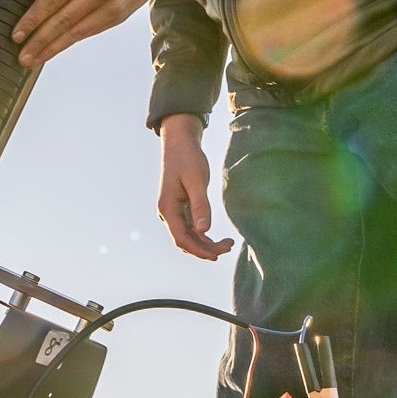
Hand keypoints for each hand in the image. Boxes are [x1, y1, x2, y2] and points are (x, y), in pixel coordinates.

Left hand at [11, 0, 154, 68]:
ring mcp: (111, 6)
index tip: (17, 34)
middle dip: (39, 42)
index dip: (32, 20)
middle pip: (62, 21)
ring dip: (52, 48)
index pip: (52, 0)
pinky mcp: (119, 17)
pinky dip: (70, 41)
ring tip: (34, 60)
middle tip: (22, 56)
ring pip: (76, 33)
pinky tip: (56, 48)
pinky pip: (89, 32)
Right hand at [157, 114, 233, 260]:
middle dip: (205, 249)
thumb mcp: (196, 181)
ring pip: (188, 236)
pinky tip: (217, 237)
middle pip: (185, 241)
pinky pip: (191, 228)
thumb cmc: (187, 158)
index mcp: (167, 208)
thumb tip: (204, 230)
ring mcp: (173, 211)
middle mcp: (167, 213)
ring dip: (206, 244)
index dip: (198, 250)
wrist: (179, 142)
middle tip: (229, 247)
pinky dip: (204, 235)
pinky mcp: (181, 207)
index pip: (181, 238)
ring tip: (228, 244)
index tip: (216, 255)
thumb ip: (200, 205)